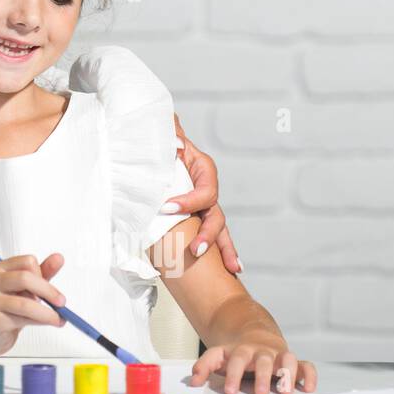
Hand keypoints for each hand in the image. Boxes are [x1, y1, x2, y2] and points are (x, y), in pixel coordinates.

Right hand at [0, 253, 65, 354]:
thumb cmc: (9, 307)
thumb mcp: (27, 287)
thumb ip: (43, 272)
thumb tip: (59, 258)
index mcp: (1, 268)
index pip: (27, 262)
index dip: (42, 274)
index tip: (49, 287)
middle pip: (25, 278)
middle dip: (48, 291)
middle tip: (61, 302)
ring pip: (25, 303)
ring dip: (46, 313)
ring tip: (57, 319)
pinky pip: (21, 320)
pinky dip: (38, 322)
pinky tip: (43, 323)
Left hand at [170, 113, 242, 274]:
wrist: (158, 148)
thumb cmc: (160, 144)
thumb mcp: (163, 138)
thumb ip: (169, 132)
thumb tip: (170, 125)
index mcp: (201, 169)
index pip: (204, 191)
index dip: (188, 201)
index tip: (166, 209)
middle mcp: (207, 188)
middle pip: (215, 213)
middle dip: (209, 234)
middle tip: (195, 249)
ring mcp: (205, 204)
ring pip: (220, 227)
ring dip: (226, 248)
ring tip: (233, 268)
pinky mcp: (197, 216)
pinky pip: (213, 234)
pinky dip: (223, 251)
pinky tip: (234, 268)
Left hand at [190, 335, 317, 393]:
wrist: (255, 333)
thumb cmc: (237, 352)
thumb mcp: (219, 355)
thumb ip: (206, 365)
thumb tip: (193, 381)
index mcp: (243, 350)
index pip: (237, 360)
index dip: (233, 374)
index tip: (230, 391)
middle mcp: (262, 351)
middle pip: (263, 360)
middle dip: (262, 376)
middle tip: (259, 393)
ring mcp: (279, 355)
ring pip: (288, 359)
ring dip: (288, 373)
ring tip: (285, 390)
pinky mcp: (294, 362)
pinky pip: (306, 365)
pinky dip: (309, 375)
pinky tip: (307, 388)